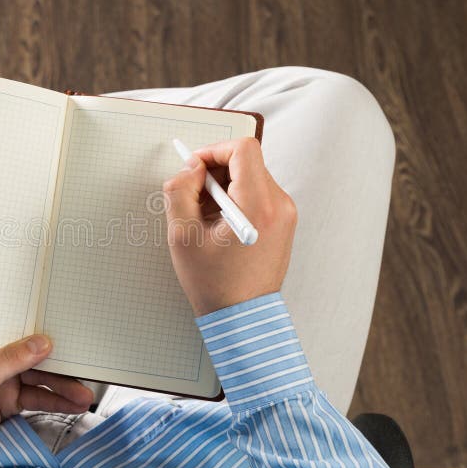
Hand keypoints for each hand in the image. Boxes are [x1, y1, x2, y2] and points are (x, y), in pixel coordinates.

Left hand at [0, 335, 93, 467]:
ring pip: (39, 380)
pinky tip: (69, 404)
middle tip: (83, 372)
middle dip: (60, 367)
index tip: (67, 339)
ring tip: (82, 396)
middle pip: (34, 359)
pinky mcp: (6, 402)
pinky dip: (53, 402)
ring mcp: (1, 382)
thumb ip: (8, 360)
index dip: (42, 334)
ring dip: (61, 388)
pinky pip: (35, 398)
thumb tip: (38, 343)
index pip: (17, 334)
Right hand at [163, 138, 296, 315]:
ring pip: (251, 177)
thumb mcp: (182, 236)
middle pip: (247, 162)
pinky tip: (219, 224)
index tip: (194, 168)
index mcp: (258, 206)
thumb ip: (180, 192)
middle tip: (194, 196)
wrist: (242, 318)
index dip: (214, 151)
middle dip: (216, 171)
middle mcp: (280, 205)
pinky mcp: (284, 222)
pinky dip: (236, 198)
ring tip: (205, 216)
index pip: (243, 149)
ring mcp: (286, 214)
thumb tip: (191, 168)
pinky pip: (258, 194)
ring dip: (225, 186)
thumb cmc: (214, 284)